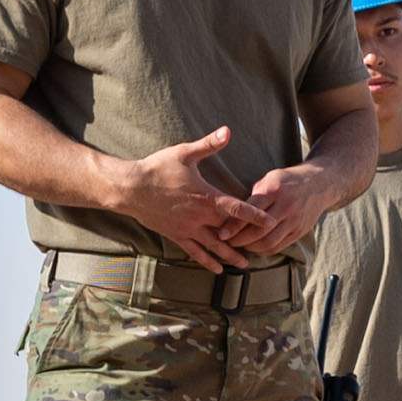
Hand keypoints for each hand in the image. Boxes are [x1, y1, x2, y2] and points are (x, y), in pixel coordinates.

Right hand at [112, 127, 269, 267]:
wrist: (129, 188)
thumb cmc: (157, 169)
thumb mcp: (184, 153)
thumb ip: (208, 144)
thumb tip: (227, 131)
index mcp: (205, 197)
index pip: (236, 209)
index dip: (255, 215)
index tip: (271, 222)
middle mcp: (199, 217)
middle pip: (229, 233)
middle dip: (247, 240)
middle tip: (265, 247)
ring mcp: (187, 229)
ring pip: (214, 247)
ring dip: (230, 256)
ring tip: (244, 264)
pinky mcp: (176, 235)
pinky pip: (194, 252)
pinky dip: (207, 261)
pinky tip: (217, 269)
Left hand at [234, 162, 343, 259]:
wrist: (320, 184)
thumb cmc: (288, 181)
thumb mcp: (270, 178)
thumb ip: (254, 195)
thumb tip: (233, 211)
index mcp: (275, 190)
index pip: (250, 211)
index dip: (233, 225)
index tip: (220, 233)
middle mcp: (286, 207)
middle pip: (258, 231)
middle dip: (239, 240)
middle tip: (226, 242)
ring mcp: (294, 221)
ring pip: (268, 242)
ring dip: (250, 247)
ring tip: (239, 245)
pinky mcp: (300, 232)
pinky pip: (279, 246)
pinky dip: (263, 250)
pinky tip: (254, 247)